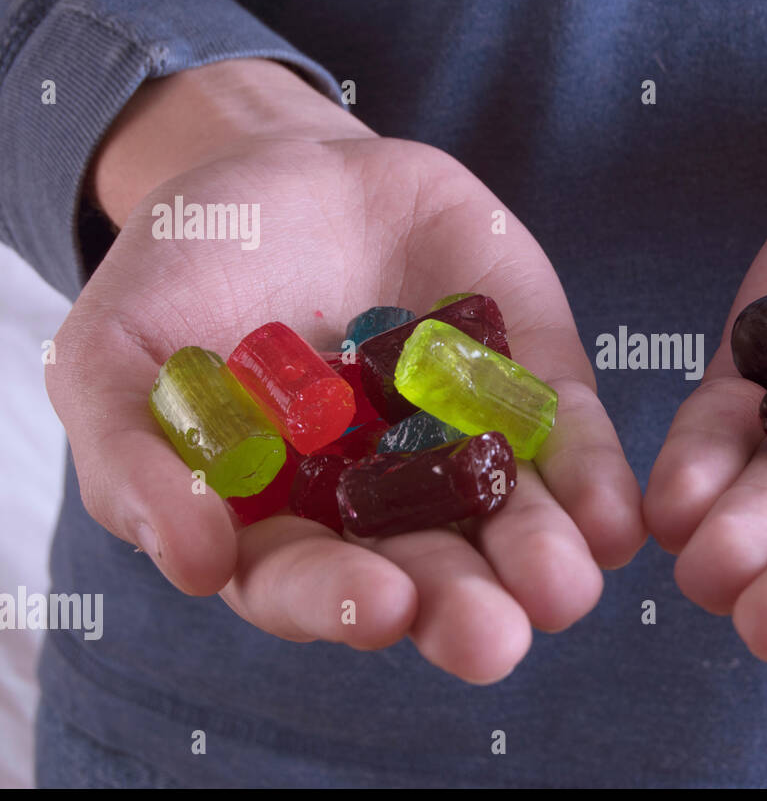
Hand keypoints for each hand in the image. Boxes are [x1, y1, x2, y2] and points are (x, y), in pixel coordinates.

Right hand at [46, 59, 644, 682]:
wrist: (281, 165)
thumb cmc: (184, 273)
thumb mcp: (117, 353)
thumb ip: (137, 457)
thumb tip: (193, 563)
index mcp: (285, 518)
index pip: (310, 582)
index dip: (341, 600)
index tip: (379, 604)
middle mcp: (386, 503)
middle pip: (430, 571)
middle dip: (463, 606)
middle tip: (493, 635)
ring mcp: (464, 443)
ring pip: (512, 519)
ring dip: (542, 555)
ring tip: (565, 587)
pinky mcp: (529, 381)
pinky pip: (566, 435)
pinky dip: (593, 476)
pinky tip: (617, 519)